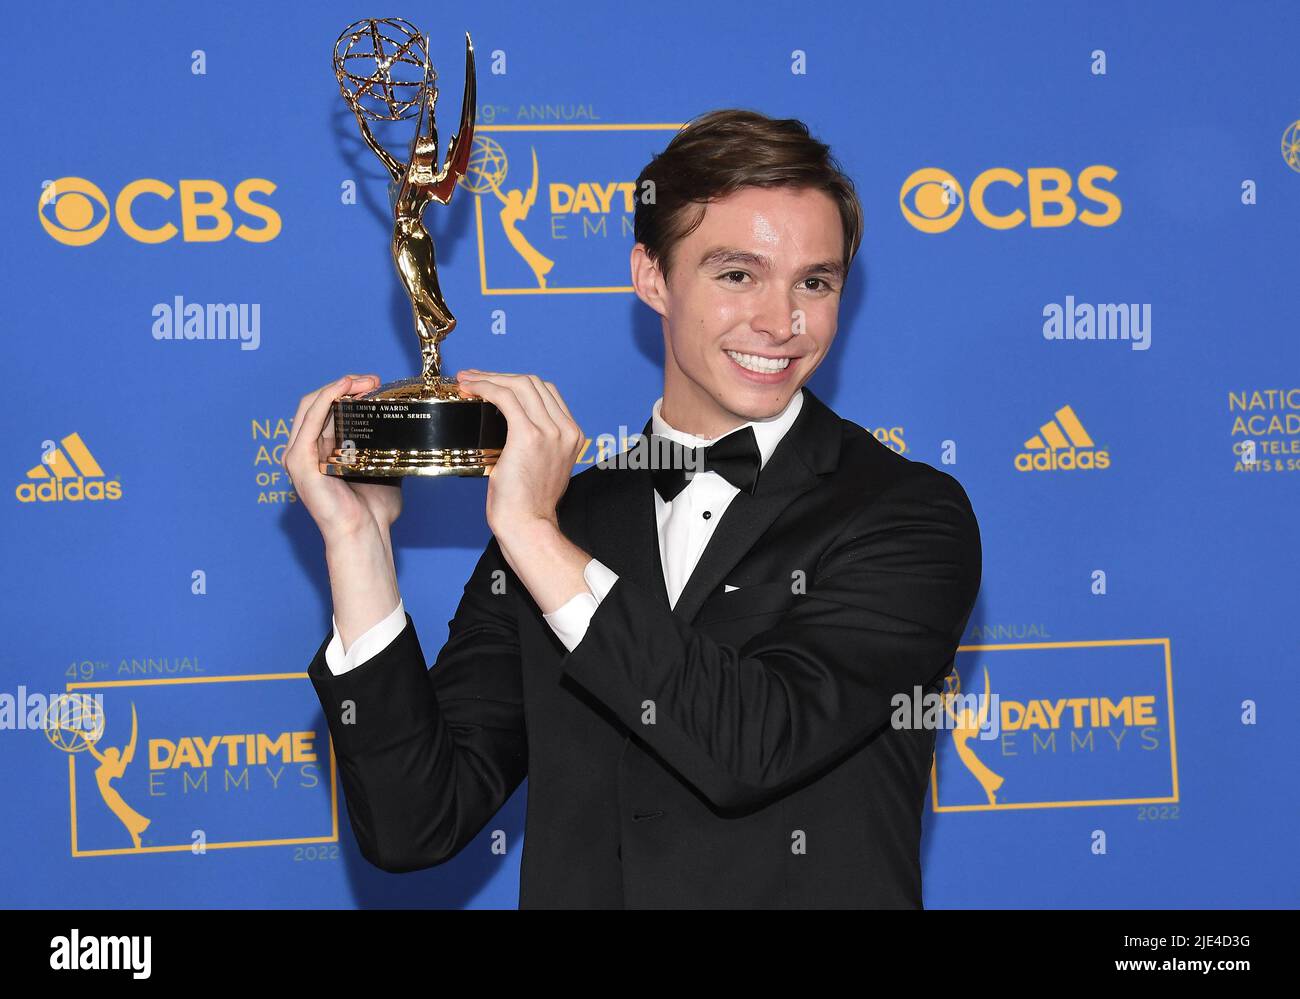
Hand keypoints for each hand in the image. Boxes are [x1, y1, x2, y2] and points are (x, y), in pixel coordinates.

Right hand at [282, 374, 402, 541]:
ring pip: (311, 404)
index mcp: (319, 452)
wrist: (365, 534)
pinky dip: (327, 397)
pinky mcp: (298, 460)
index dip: (346, 390)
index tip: (374, 385)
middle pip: (317, 402)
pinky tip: (345, 387)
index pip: (325, 409)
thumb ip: (385, 447)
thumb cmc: (374, 510)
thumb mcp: (382, 467)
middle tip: (373, 380)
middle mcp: (304, 451)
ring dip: (338, 386)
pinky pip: (310, 419)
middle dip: (344, 385)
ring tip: (366, 382)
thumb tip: (408, 429)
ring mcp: (297, 455)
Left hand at [454, 369, 583, 533]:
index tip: (494, 384)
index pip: (546, 392)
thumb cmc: (529, 504)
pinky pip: (505, 397)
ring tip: (469, 380)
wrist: (528, 525)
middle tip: (475, 378)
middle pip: (534, 383)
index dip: (517, 382)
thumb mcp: (543, 467)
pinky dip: (486, 388)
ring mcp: (550, 431)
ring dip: (490, 378)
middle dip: (501, 376)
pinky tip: (472, 389)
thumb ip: (538, 444)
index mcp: (572, 435)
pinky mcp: (528, 436)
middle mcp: (566, 429)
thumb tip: (510, 427)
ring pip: (520, 385)